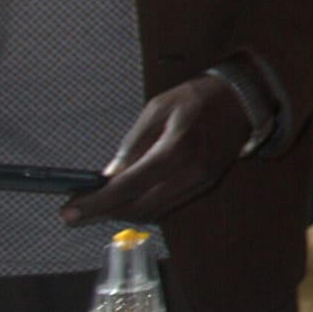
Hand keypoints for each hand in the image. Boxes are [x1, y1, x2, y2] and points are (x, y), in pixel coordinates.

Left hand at [62, 76, 250, 224]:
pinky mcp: (204, 186)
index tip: (70, 210)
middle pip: (138, 207)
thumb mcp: (157, 108)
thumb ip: (133, 144)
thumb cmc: (197, 98)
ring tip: (98, 206)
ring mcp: (199, 183)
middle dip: (104, 213)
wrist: (242, 101)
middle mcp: (190, 173)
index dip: (97, 202)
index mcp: (175, 149)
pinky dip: (143, 208)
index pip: (128, 186)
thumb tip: (109, 175)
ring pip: (153, 212)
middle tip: (76, 211)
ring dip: (122, 213)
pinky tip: (127, 200)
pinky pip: (167, 206)